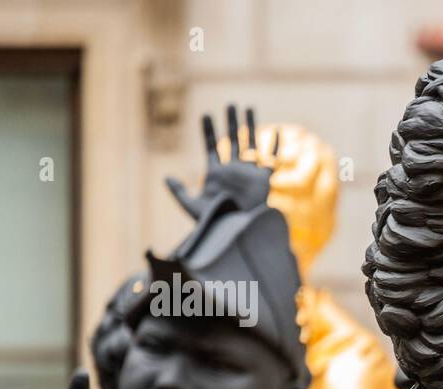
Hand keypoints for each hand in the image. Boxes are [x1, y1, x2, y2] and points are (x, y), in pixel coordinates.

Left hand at [165, 105, 277, 219]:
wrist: (238, 231)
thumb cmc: (214, 223)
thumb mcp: (191, 206)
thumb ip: (179, 191)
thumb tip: (166, 177)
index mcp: (216, 174)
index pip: (211, 147)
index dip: (207, 131)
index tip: (205, 115)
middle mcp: (232, 170)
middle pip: (231, 140)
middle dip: (230, 122)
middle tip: (230, 104)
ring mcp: (248, 174)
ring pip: (250, 144)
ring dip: (250, 126)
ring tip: (248, 107)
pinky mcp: (263, 180)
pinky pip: (270, 160)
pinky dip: (274, 146)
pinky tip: (276, 131)